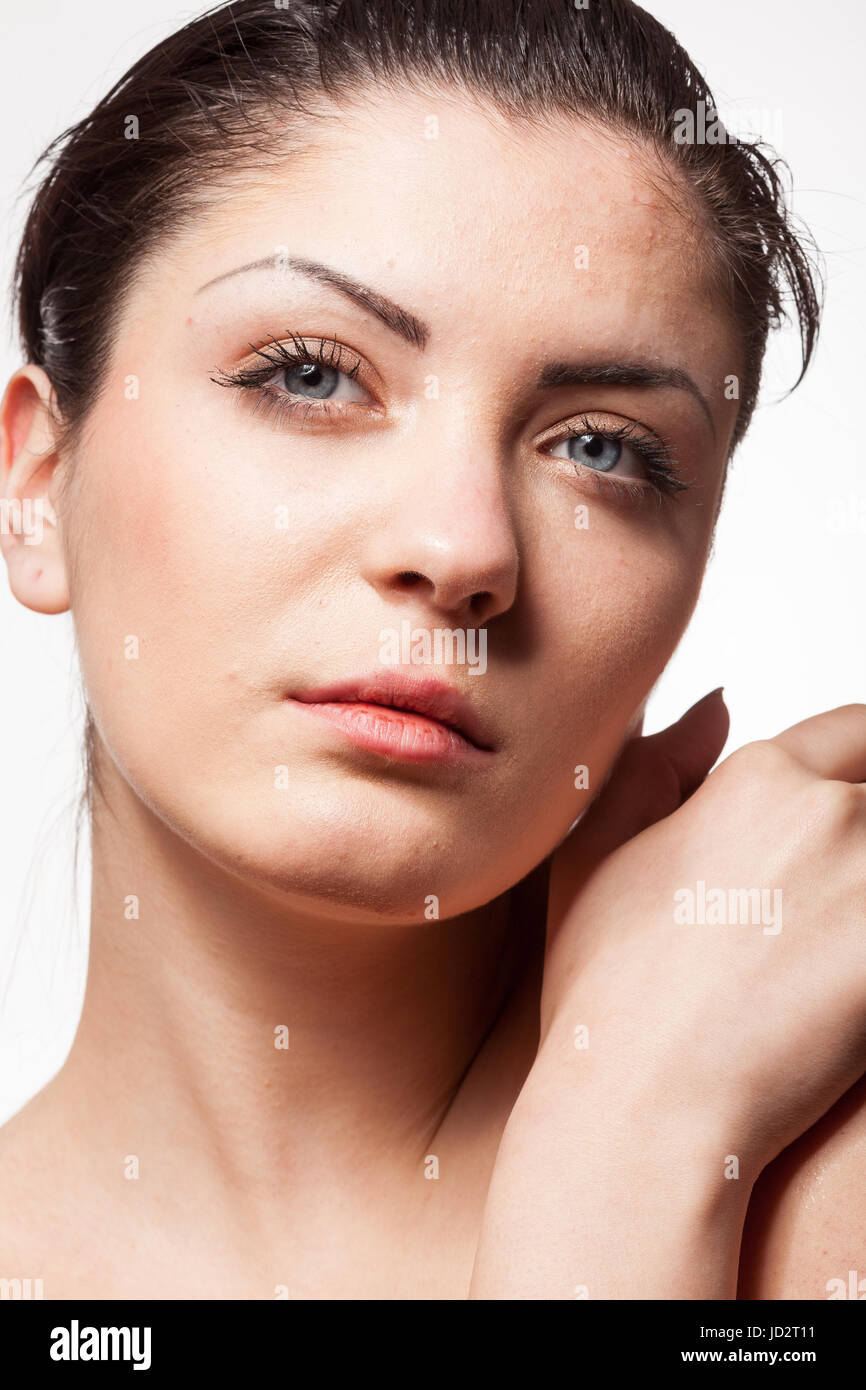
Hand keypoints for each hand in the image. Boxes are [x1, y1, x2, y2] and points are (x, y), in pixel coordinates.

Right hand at [470, 696, 865, 1297]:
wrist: (648, 1105)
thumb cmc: (608, 994)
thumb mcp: (594, 852)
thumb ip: (657, 761)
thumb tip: (720, 704)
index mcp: (759, 779)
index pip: (858, 732)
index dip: (861, 768)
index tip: (851, 812)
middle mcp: (832, 813)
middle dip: (864, 840)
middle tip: (827, 909)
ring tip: (829, 949)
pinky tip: (846, 989)